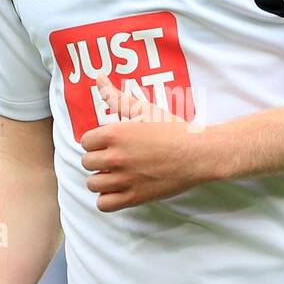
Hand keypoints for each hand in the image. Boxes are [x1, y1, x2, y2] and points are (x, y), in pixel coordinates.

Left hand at [80, 75, 209, 211]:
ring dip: (100, 178)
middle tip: (112, 157)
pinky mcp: (134, 197)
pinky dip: (107, 198)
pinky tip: (118, 189)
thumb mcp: (144, 109)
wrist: (198, 154)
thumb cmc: (173, 129)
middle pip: (87, 162)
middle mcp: (115, 157)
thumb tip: (99, 79)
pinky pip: (104, 204)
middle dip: (97, 159)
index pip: (85, 141)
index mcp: (115, 134)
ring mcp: (124, 179)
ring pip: (93, 184)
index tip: (107, 142)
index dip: (96, 141)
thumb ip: (117, 97)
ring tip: (114, 174)